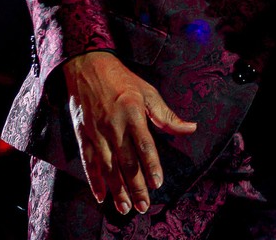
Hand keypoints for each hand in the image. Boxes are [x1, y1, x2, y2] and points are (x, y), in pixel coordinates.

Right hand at [62, 51, 196, 214]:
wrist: (87, 68)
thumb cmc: (122, 80)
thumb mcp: (148, 92)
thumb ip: (167, 115)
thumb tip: (191, 128)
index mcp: (132, 113)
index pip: (144, 144)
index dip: (151, 165)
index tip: (158, 182)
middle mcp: (113, 126)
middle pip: (126, 161)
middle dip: (136, 186)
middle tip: (144, 205)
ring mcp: (96, 133)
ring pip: (108, 167)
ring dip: (117, 190)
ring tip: (126, 207)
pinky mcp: (83, 136)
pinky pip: (89, 163)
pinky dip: (95, 181)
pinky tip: (102, 196)